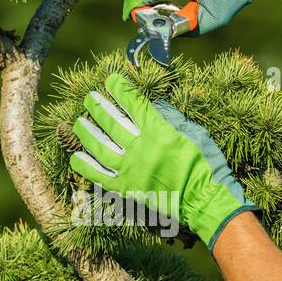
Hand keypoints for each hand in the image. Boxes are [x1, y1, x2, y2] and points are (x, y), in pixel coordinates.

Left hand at [68, 73, 258, 248]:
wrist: (204, 200)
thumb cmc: (205, 164)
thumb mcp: (194, 132)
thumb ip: (171, 118)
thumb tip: (152, 105)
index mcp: (157, 130)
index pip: (132, 103)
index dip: (119, 89)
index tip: (110, 80)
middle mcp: (140, 148)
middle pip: (111, 122)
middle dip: (98, 106)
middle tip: (89, 98)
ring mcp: (130, 169)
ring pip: (99, 146)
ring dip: (86, 133)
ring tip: (78, 122)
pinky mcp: (126, 189)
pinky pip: (99, 176)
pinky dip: (85, 167)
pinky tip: (75, 157)